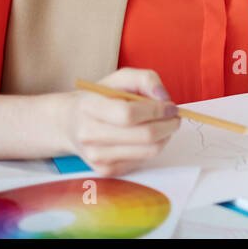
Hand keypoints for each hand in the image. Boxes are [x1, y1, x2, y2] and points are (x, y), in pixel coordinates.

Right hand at [60, 67, 180, 175]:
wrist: (72, 123)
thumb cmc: (102, 98)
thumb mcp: (120, 78)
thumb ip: (145, 79)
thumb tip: (163, 97)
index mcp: (89, 106)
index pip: (129, 114)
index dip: (156, 110)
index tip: (171, 106)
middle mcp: (88, 134)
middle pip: (143, 135)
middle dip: (168, 125)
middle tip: (175, 117)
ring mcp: (95, 156)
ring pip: (147, 151)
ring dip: (165, 137)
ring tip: (164, 125)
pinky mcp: (104, 170)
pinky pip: (141, 161)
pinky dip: (152, 148)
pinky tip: (147, 137)